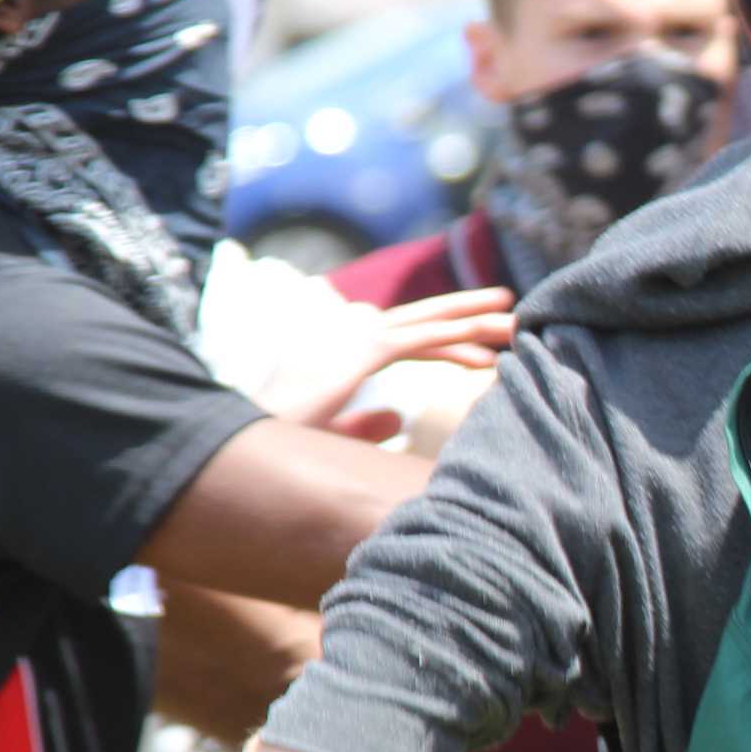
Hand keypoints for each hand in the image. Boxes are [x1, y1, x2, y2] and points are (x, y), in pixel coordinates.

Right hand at [252, 288, 516, 432]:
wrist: (236, 437)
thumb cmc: (270, 441)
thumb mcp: (325, 435)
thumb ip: (361, 425)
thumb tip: (398, 419)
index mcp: (340, 350)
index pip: (403, 337)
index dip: (446, 339)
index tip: (483, 348)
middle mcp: (349, 336)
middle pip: (421, 320)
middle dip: (468, 314)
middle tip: (511, 310)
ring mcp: (355, 339)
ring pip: (429, 325)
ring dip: (475, 324)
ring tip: (515, 324)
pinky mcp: (361, 353)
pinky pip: (419, 342)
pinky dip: (457, 344)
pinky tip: (489, 359)